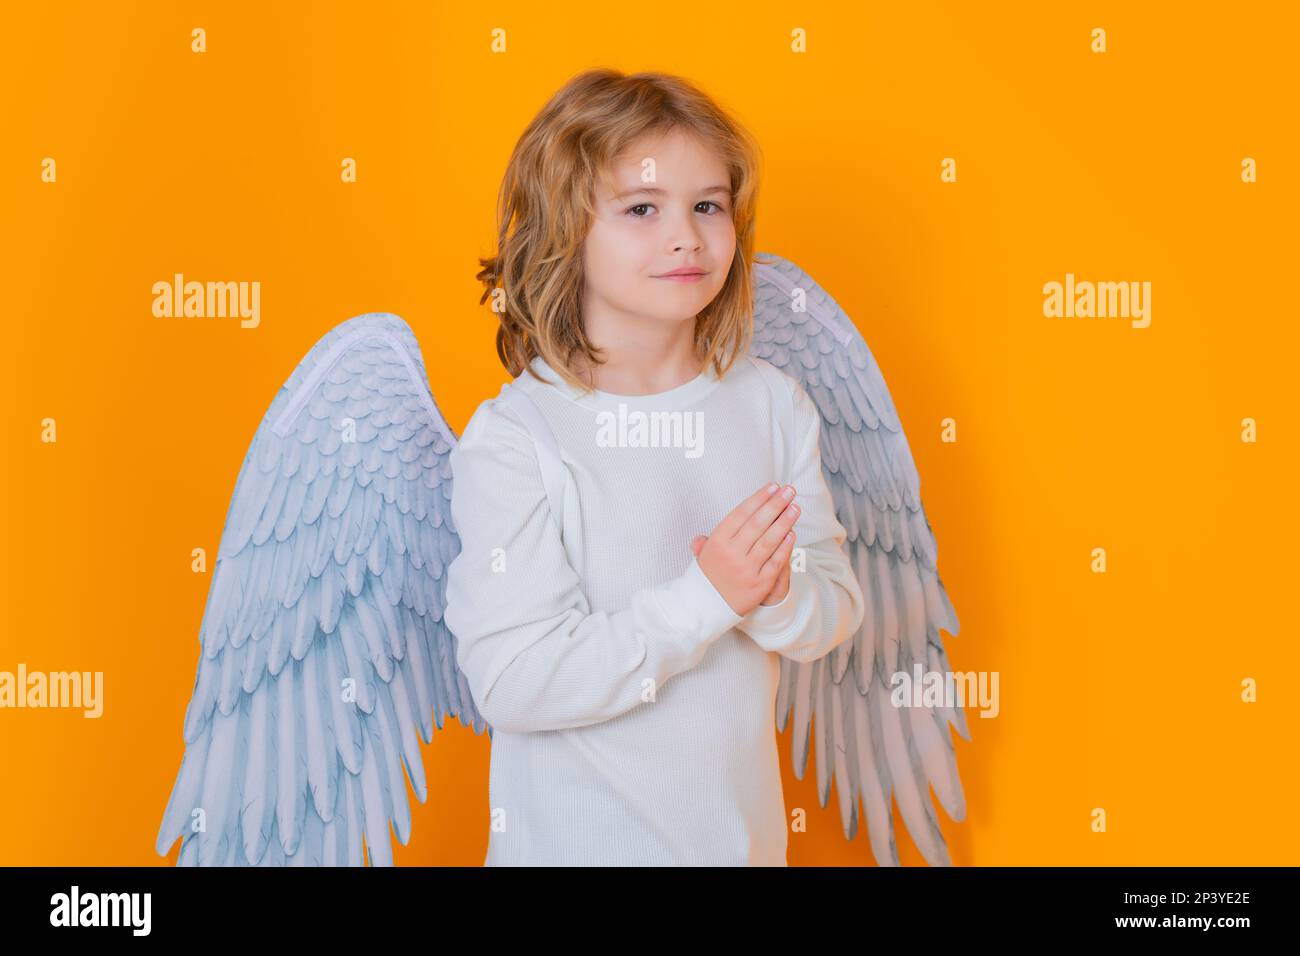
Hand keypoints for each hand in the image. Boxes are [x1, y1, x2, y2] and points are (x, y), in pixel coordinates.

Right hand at [689, 483, 798, 616]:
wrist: (706, 609)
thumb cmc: (708, 577)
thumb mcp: (702, 555)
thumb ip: (707, 540)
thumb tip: (703, 535)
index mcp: (717, 541)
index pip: (741, 513)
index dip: (759, 498)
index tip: (773, 487)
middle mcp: (732, 553)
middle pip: (757, 523)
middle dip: (775, 504)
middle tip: (790, 491)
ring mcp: (746, 569)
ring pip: (769, 540)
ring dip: (784, 522)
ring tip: (795, 508)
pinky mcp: (759, 584)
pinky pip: (775, 562)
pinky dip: (785, 547)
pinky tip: (792, 533)